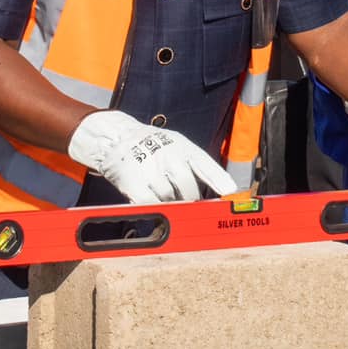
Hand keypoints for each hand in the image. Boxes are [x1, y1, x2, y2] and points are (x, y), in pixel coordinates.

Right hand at [66, 110, 236, 203]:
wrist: (116, 138)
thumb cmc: (153, 146)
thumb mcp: (178, 146)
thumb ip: (198, 166)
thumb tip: (224, 190)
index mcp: (183, 147)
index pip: (205, 165)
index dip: (219, 180)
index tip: (231, 193)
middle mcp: (168, 156)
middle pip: (189, 190)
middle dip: (192, 202)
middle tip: (190, 207)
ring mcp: (150, 169)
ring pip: (170, 199)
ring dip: (172, 205)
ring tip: (167, 199)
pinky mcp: (133, 181)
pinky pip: (150, 204)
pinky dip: (156, 210)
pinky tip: (158, 210)